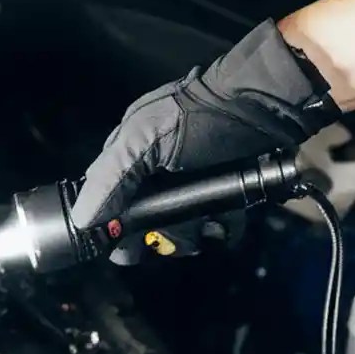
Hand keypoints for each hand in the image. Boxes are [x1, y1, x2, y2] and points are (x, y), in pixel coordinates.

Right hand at [70, 19, 340, 261]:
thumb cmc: (206, 117)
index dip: (114, 227)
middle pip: (147, 218)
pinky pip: (214, 217)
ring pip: (182, 222)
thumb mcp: (148, 140)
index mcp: (130, 151)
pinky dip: (222, 227)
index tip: (126, 249)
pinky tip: (228, 225)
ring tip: (211, 228)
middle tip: (177, 240)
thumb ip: (112, 177)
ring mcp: (191, 178)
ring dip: (195, 233)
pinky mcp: (223, 186)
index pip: (109, 199)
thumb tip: (82, 218)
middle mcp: (157, 167)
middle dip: (163, 234)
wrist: (272, 105)